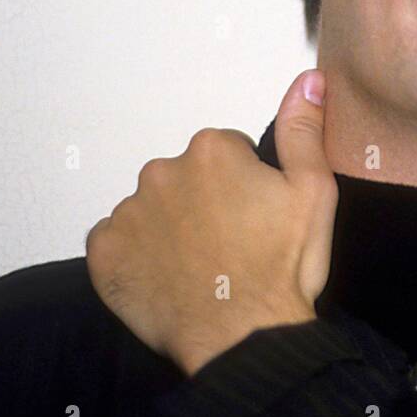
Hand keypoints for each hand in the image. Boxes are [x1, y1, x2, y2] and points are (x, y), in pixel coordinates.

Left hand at [86, 69, 335, 376]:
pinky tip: (167, 278)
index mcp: (212, 150)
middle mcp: (161, 170)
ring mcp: (127, 212)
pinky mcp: (103, 253)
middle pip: (185, 178)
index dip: (246, 186)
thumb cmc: (283, 266)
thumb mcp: (313, 191)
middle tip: (231, 245)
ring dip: (170, 228)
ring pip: (151, 209)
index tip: (256, 219)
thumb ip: (304, 129)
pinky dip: (137, 256)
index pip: (225, 153)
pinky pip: (117, 242)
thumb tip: (308, 79)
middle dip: (203, 202)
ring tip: (201, 267)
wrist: (243, 337)